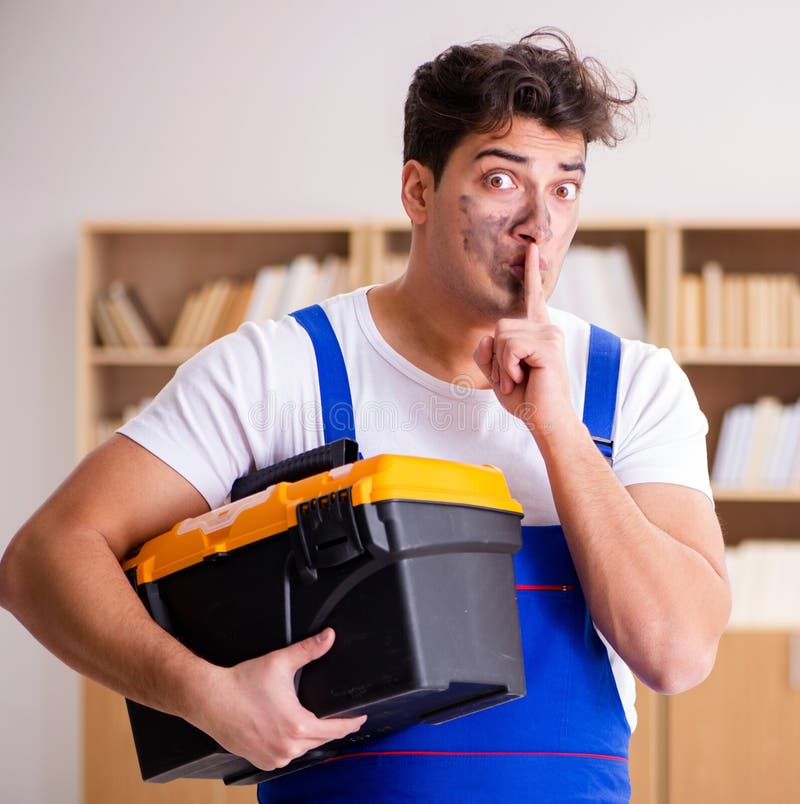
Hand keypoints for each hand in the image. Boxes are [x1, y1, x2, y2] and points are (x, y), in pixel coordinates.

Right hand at [191, 628, 366, 770]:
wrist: (210, 699)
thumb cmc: (242, 683)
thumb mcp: (281, 662)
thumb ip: (309, 649)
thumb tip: (329, 636)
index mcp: (298, 725)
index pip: (336, 728)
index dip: (351, 723)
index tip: (361, 718)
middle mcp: (288, 747)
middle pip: (321, 739)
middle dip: (332, 728)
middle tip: (341, 717)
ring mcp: (274, 757)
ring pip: (303, 749)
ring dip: (310, 737)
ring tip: (314, 722)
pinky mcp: (261, 761)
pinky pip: (285, 756)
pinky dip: (290, 746)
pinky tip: (289, 733)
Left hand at [473, 242, 574, 437]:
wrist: (545, 420)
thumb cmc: (526, 399)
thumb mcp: (498, 373)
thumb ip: (487, 354)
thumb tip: (485, 339)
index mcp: (536, 332)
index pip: (532, 298)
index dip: (530, 272)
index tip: (532, 247)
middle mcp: (546, 328)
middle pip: (499, 327)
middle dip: (496, 357)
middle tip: (512, 379)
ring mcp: (550, 335)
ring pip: (502, 336)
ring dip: (501, 365)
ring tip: (518, 380)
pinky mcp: (548, 345)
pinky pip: (509, 347)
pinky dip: (508, 368)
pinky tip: (523, 379)